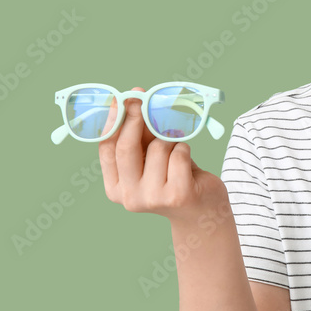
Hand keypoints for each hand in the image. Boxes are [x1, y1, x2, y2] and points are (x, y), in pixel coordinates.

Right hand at [99, 87, 226, 222]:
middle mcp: (129, 196)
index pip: (107, 149)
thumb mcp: (152, 157)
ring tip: (176, 151)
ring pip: (158, 148)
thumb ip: (141, 135)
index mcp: (115, 187)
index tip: (120, 99)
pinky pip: (178, 154)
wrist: (202, 211)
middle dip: (135, 118)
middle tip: (143, 98)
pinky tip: (187, 161)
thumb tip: (135, 99)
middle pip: (126, 147)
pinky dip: (184, 149)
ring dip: (171, 140)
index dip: (113, 121)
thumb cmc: (175, 178)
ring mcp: (152, 198)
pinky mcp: (177, 195)